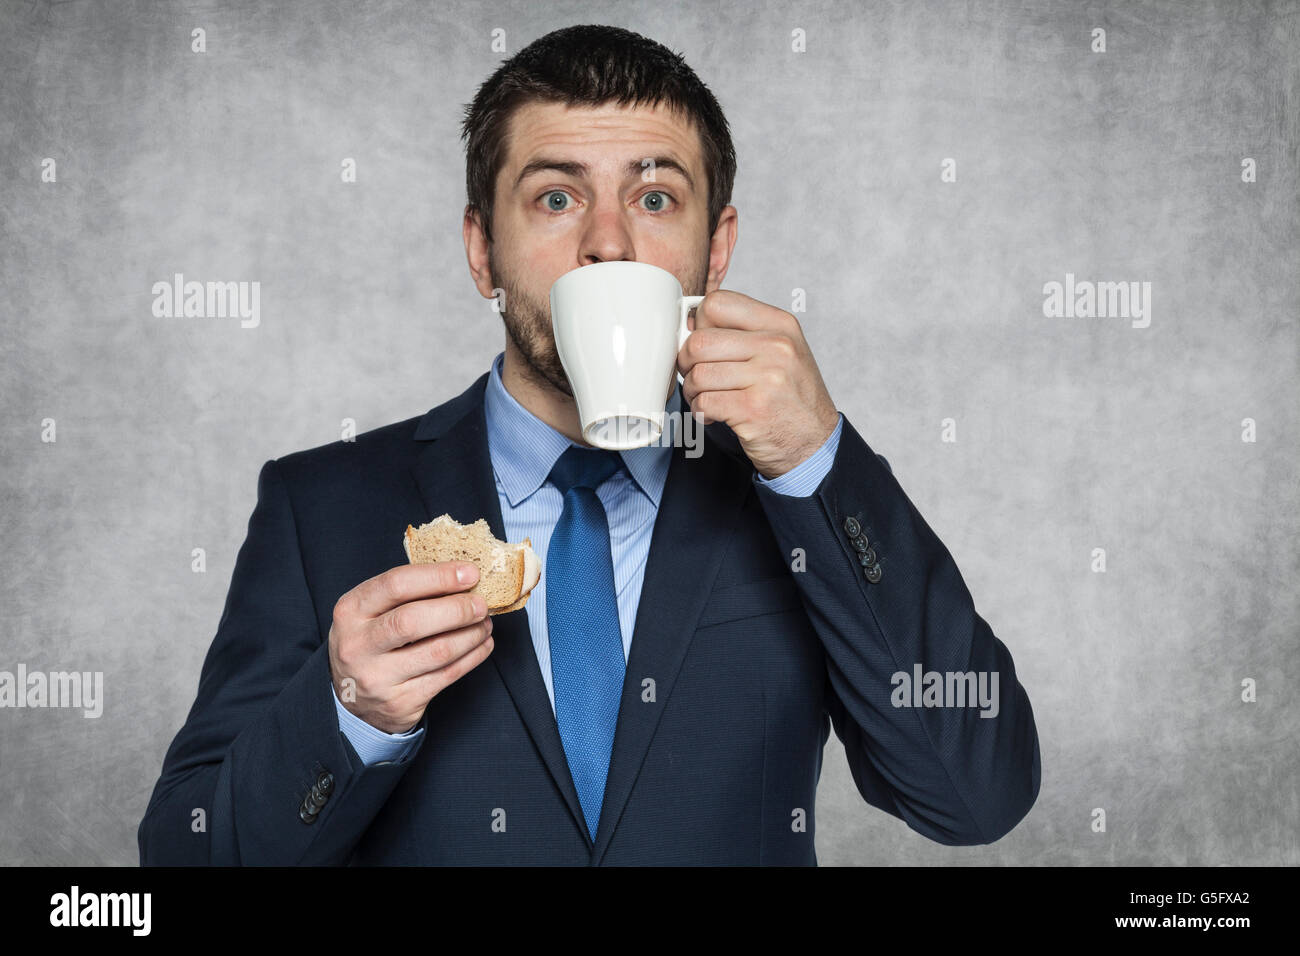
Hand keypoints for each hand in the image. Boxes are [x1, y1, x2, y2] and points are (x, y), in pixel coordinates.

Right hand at [328, 562, 494, 733]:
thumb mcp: (370, 613)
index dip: (439, 576)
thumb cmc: (370, 643)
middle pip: (413, 620)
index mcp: (350, 611)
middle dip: (457, 609)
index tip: (470, 573)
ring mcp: (378, 677)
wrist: (351, 699)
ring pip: (437, 651)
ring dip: (471, 634)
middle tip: (481, 604)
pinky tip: (481, 644)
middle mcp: (358, 645)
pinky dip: (473, 656)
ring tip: (485, 623)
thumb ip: (407, 593)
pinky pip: (447, 675)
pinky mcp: (400, 702)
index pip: (396, 584)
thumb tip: (462, 577)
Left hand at [678, 290, 839, 478]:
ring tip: (708, 397)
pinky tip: (715, 414)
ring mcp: (768, 377)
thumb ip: (743, 332)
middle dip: (687, 363)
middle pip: (700, 341)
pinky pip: (704, 402)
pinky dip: (701, 411)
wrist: (815, 443)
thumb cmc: (790, 397)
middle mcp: (777, 346)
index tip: (704, 345)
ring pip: (698, 374)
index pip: (717, 303)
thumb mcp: (780, 351)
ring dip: (693, 391)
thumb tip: (690, 322)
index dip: (700, 325)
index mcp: (780, 324)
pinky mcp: (754, 409)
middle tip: (698, 377)